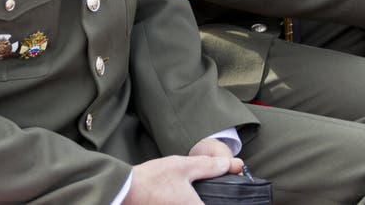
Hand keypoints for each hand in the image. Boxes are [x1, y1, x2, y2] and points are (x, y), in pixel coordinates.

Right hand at [124, 140, 242, 203]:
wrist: (127, 190)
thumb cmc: (154, 178)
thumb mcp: (183, 166)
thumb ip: (209, 166)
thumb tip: (232, 164)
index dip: (232, 201)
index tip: (237, 193)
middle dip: (219, 200)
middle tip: (223, 188)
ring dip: (206, 200)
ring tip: (208, 191)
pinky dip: (195, 202)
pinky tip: (192, 195)